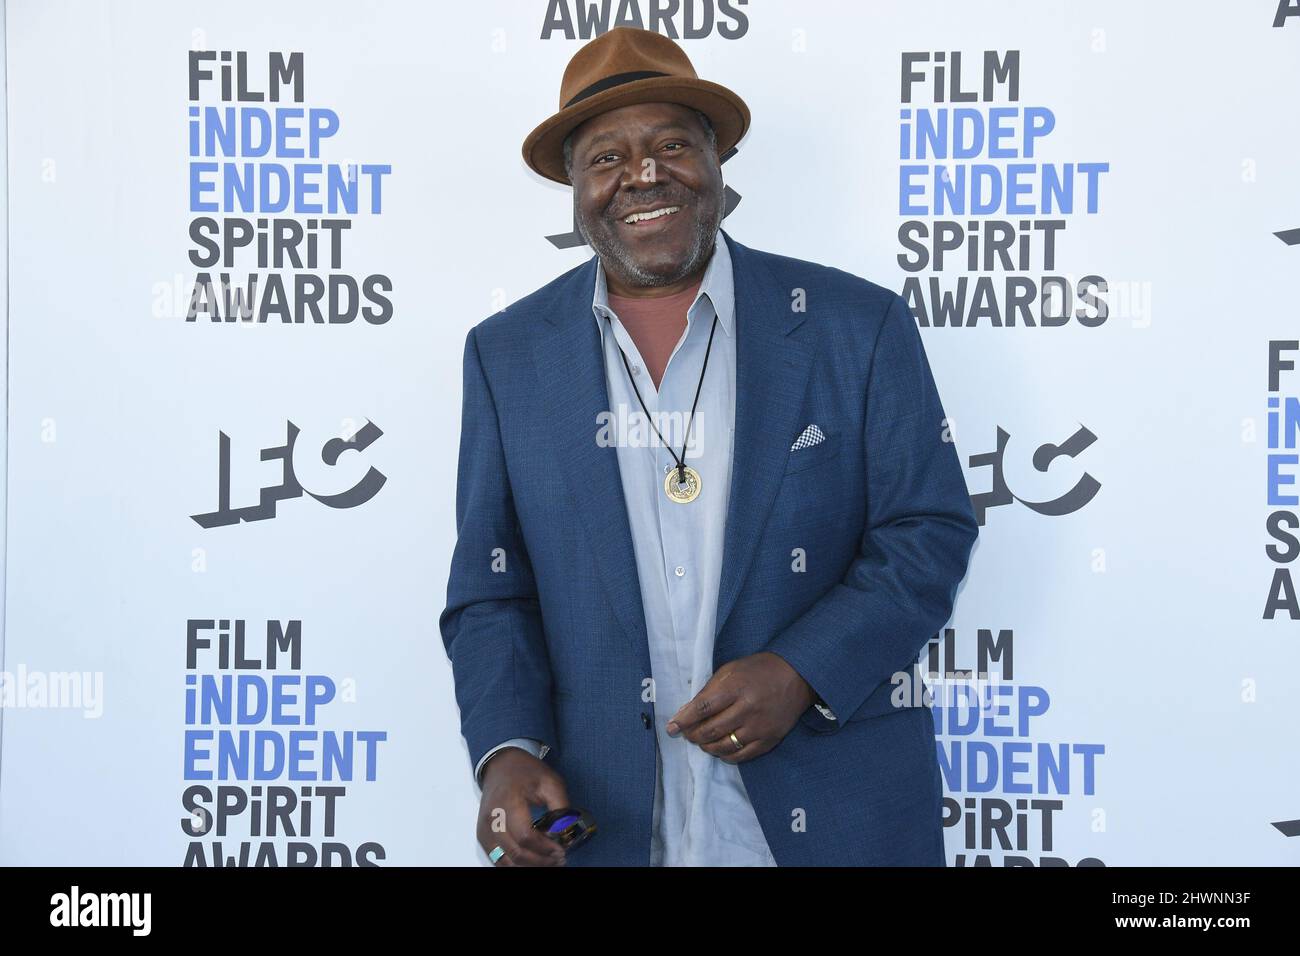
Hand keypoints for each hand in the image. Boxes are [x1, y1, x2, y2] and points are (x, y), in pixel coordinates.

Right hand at [477, 748, 570, 866]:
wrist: (500, 764)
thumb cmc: (525, 772)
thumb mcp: (550, 782)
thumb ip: (560, 806)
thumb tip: (566, 832)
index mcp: (508, 803)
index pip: (526, 836)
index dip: (545, 848)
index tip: (562, 850)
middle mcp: (492, 820)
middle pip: (516, 853)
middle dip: (540, 861)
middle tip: (559, 859)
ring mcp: (484, 831)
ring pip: (505, 862)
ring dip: (529, 866)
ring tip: (548, 862)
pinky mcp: (483, 837)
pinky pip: (498, 860)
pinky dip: (516, 865)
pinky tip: (532, 861)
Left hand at [666, 651, 816, 762]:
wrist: (797, 676)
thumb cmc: (758, 670)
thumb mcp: (730, 670)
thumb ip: (708, 690)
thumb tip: (686, 711)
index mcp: (736, 687)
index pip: (703, 708)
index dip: (684, 720)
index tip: (672, 727)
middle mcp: (748, 709)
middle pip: (711, 730)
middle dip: (693, 735)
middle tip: (686, 734)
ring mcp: (760, 727)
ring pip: (724, 746)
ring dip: (707, 747)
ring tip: (702, 741)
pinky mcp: (769, 740)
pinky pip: (742, 755)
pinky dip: (726, 755)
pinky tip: (719, 750)